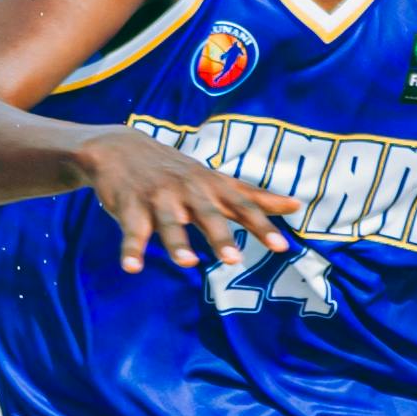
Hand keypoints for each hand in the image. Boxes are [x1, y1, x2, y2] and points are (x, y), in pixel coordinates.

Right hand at [79, 128, 302, 277]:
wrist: (121, 147)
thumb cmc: (178, 171)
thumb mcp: (216, 181)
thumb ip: (254, 196)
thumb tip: (295, 205)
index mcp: (212, 188)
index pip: (242, 207)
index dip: (262, 226)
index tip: (282, 247)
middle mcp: (188, 191)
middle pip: (207, 215)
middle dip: (220, 236)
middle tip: (234, 259)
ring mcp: (158, 199)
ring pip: (170, 222)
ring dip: (178, 242)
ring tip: (187, 262)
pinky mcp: (130, 207)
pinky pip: (132, 231)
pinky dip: (130, 250)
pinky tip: (132, 268)